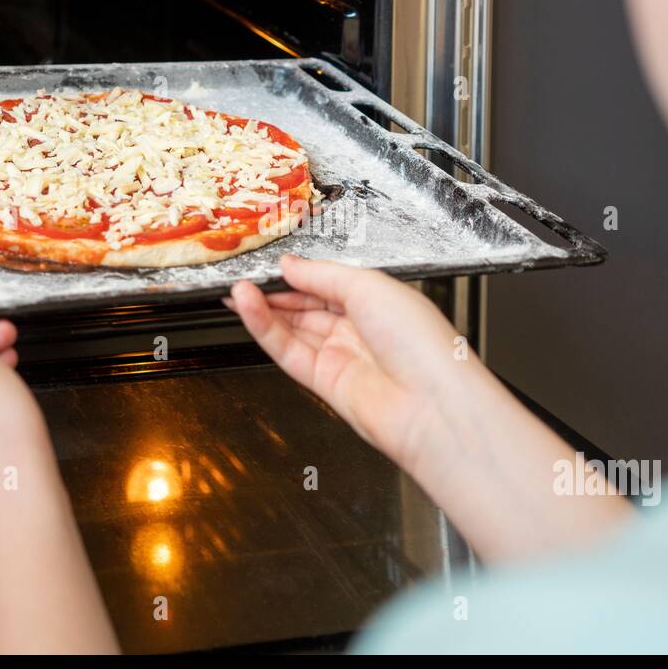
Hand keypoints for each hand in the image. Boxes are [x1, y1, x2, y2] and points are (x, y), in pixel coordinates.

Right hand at [226, 256, 479, 476]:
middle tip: (244, 278)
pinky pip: (287, 351)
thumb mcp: (369, 287)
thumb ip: (322, 275)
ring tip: (236, 291)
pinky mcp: (324, 382)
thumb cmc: (421, 343)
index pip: (327, 283)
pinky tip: (248, 310)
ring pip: (292, 329)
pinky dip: (265, 330)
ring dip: (263, 309)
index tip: (268, 264)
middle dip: (274, 292)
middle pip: (306, 306)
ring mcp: (341, 356)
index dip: (297, 274)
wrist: (431, 404)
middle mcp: (359, 330)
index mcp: (378, 302)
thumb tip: (290, 264)